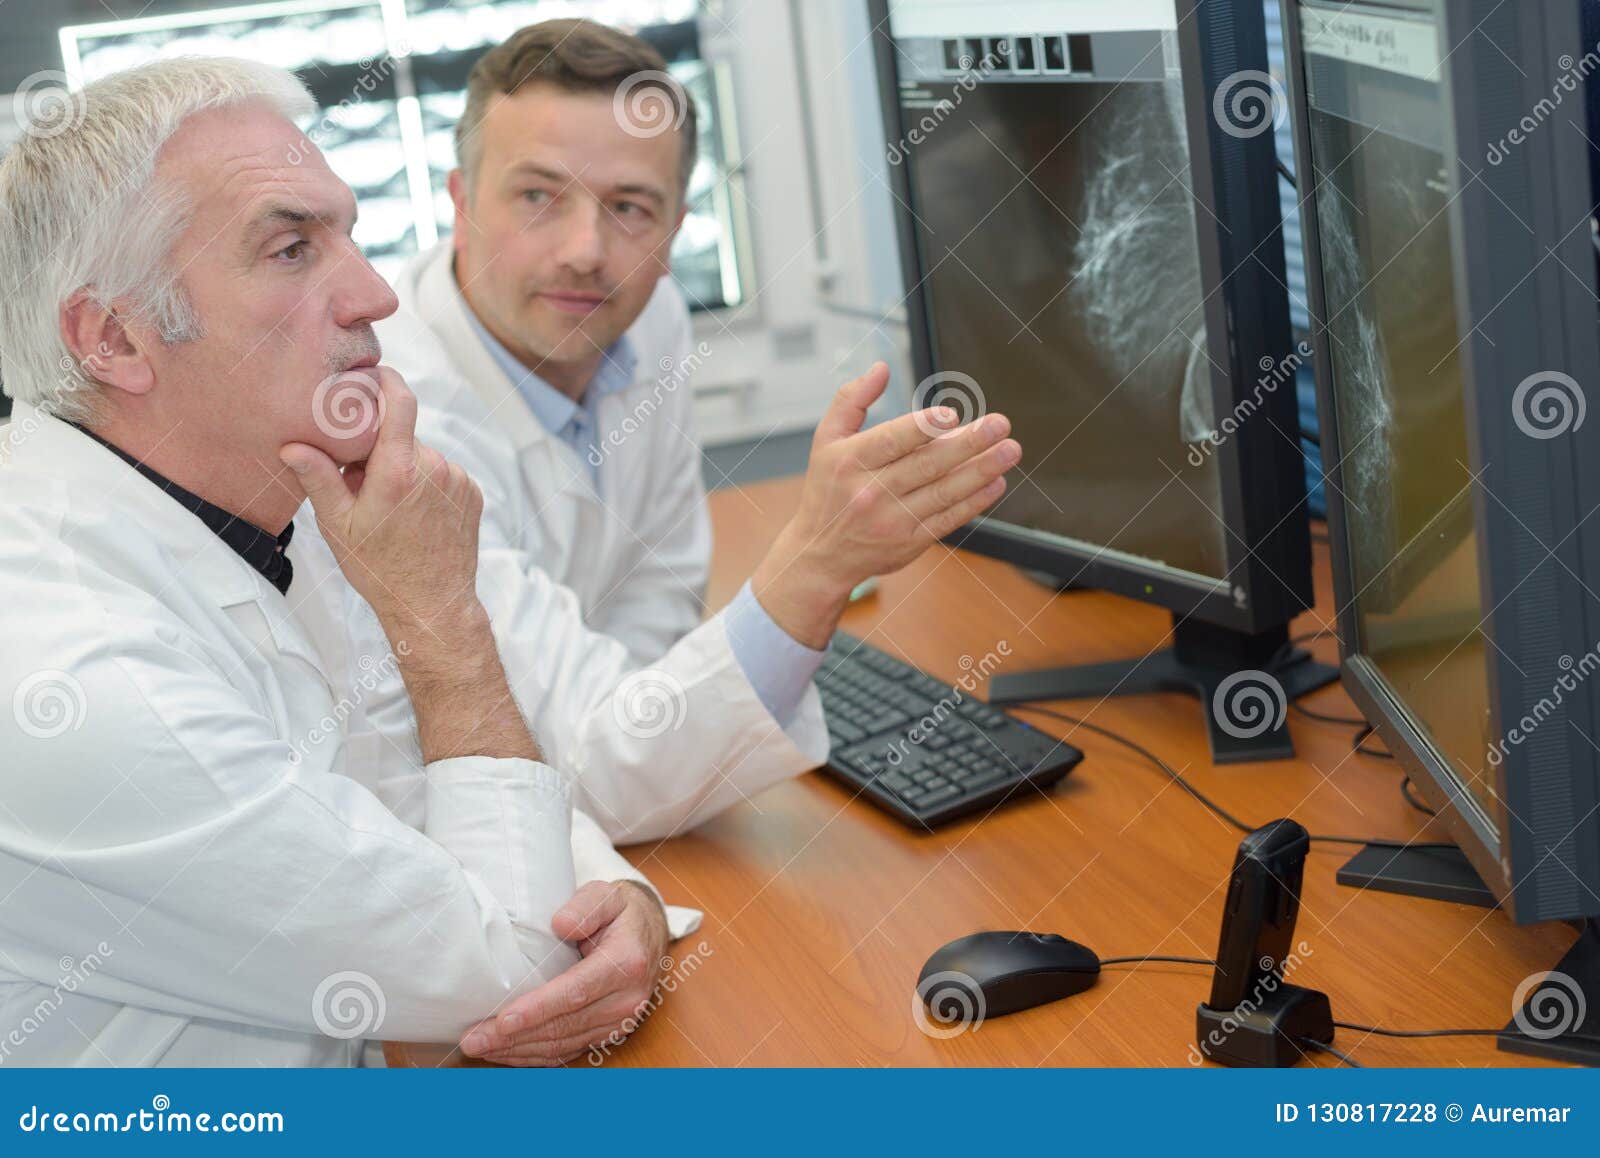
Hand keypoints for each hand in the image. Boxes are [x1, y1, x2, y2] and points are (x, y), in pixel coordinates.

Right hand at [279, 366, 483, 631]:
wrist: (432, 605)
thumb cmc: (379, 569)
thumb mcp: (337, 525)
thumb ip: (318, 478)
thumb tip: (292, 446)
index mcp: (398, 471)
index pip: (400, 400)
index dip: (386, 380)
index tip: (372, 375)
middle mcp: (434, 468)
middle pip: (402, 434)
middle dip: (380, 447)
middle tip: (360, 481)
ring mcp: (457, 480)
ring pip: (422, 455)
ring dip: (404, 468)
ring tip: (390, 507)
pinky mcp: (473, 493)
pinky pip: (443, 473)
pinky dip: (426, 484)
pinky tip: (414, 515)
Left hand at [459, 880, 671, 1066]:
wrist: (648, 931)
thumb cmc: (621, 911)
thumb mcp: (607, 893)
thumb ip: (585, 905)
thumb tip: (560, 925)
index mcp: (626, 963)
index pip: (575, 992)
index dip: (537, 1009)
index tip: (502, 1020)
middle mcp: (626, 999)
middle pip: (563, 1025)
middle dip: (514, 1036)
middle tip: (472, 1039)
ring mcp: (619, 1021)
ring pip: (562, 1044)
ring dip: (518, 1050)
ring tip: (480, 1047)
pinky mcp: (608, 1033)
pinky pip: (568, 1050)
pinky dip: (534, 1055)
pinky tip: (506, 1052)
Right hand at [752, 362, 1018, 646]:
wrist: (821, 555)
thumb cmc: (827, 490)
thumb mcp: (825, 440)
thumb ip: (851, 400)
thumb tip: (881, 368)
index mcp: (852, 461)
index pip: (891, 441)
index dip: (923, 427)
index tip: (952, 415)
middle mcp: (872, 492)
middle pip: (926, 465)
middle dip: (968, 444)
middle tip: (999, 424)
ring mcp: (893, 520)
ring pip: (943, 492)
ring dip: (981, 471)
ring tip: (1009, 451)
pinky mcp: (910, 542)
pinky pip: (947, 519)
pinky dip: (974, 502)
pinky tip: (996, 483)